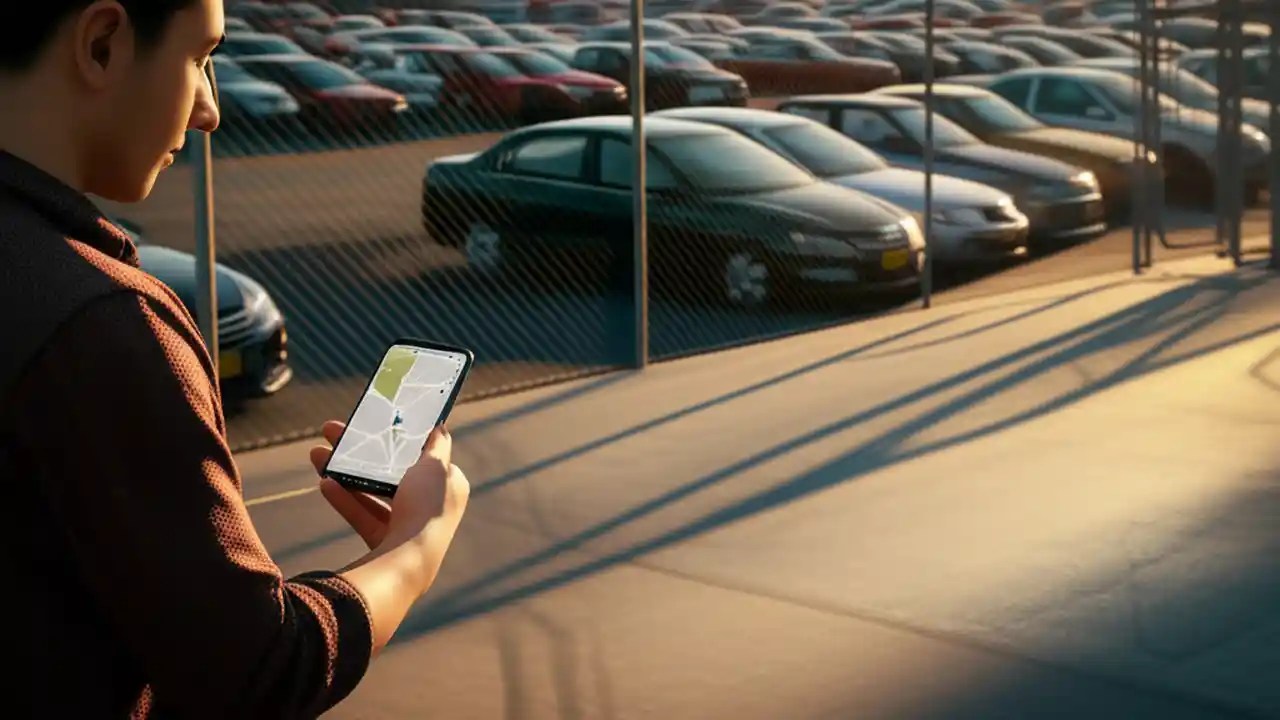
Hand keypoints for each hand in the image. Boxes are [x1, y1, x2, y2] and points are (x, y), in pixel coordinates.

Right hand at [312, 421, 469, 553]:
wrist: (409, 561)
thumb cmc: (426, 508)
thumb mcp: (436, 467)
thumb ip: (438, 446)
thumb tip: (441, 426)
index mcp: (447, 486)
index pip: (425, 457)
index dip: (401, 440)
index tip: (378, 425)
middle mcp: (429, 506)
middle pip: (392, 472)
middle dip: (361, 452)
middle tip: (333, 432)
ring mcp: (407, 525)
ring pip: (372, 492)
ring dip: (344, 472)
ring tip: (317, 453)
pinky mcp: (386, 542)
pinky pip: (362, 516)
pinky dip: (345, 500)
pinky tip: (324, 483)